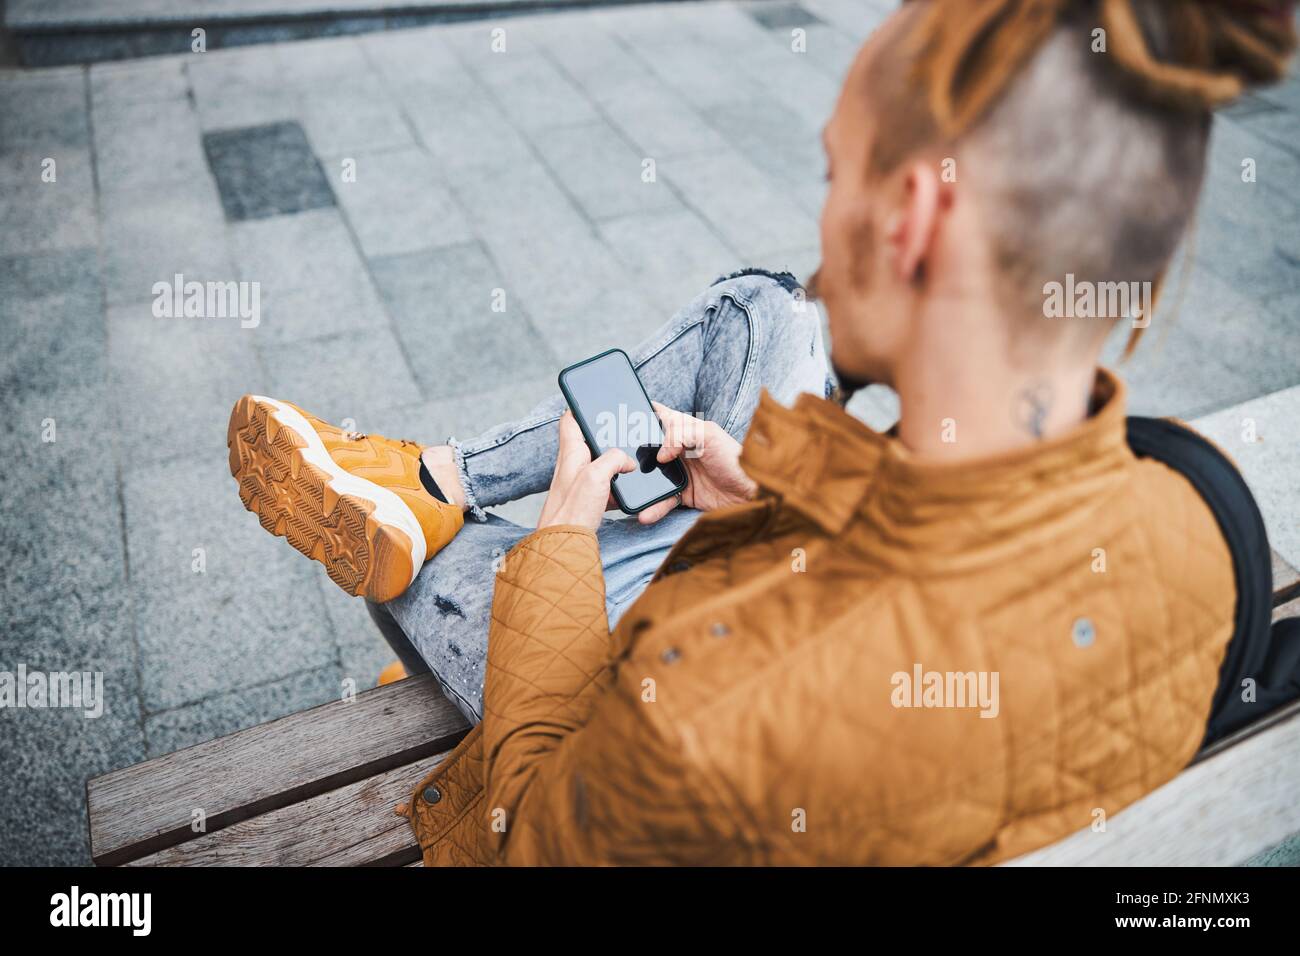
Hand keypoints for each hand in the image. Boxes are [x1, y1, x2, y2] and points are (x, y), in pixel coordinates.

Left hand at [537, 412, 635, 531]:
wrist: (563, 545)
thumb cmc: (571, 511)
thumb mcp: (596, 476)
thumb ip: (613, 459)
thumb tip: (627, 461)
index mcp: (571, 453)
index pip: (569, 420)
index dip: (579, 407)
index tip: (592, 400)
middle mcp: (573, 465)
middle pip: (589, 440)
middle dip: (606, 435)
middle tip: (622, 430)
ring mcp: (579, 483)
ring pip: (599, 463)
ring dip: (614, 462)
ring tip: (629, 460)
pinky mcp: (587, 500)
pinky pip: (604, 485)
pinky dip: (616, 484)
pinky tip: (625, 489)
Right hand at [635, 402, 756, 524]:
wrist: (752, 494)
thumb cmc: (735, 459)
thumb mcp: (709, 436)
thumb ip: (681, 435)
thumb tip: (660, 454)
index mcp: (687, 430)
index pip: (662, 417)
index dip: (645, 414)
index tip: (625, 414)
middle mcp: (681, 450)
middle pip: (651, 449)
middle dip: (634, 453)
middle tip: (616, 458)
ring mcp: (682, 473)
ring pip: (654, 477)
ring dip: (641, 485)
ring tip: (628, 492)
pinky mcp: (684, 494)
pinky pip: (663, 500)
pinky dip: (653, 507)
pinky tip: (645, 513)